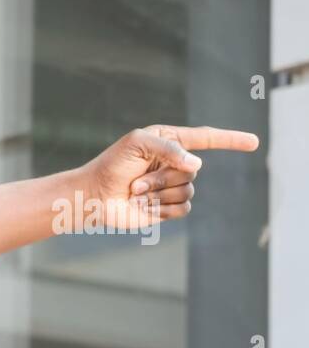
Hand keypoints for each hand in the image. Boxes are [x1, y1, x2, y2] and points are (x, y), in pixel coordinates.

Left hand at [79, 124, 258, 229]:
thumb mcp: (138, 143)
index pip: (207, 139)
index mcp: (170, 142)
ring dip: (158, 193)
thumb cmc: (111, 166)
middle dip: (162, 177)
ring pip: (188, 191)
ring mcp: (171, 186)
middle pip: (192, 171)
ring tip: (134, 192)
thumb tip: (197, 165)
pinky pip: (183, 209)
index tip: (254, 143)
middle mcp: (174, 163)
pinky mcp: (166, 208)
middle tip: (135, 180)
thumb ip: (170, 147)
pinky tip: (142, 206)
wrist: (94, 197)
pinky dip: (161, 208)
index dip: (231, 140)